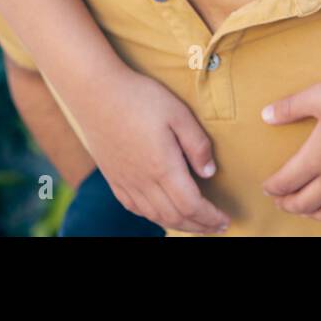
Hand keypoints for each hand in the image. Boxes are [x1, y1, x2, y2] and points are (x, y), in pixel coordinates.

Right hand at [74, 67, 230, 233]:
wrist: (95, 93)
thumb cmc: (140, 98)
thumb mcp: (179, 114)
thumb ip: (198, 145)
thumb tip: (209, 172)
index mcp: (162, 167)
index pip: (191, 205)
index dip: (210, 217)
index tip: (226, 220)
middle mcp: (142, 181)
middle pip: (175, 216)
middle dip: (199, 226)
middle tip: (218, 227)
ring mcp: (125, 182)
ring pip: (155, 216)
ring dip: (179, 224)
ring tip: (197, 225)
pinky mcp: (113, 178)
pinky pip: (135, 208)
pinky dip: (154, 217)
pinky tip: (162, 214)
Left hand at [259, 78, 320, 224]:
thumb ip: (291, 107)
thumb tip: (265, 115)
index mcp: (316, 157)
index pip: (285, 182)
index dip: (272, 187)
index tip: (267, 187)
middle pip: (304, 203)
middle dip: (289, 204)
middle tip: (283, 201)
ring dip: (315, 214)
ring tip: (309, 209)